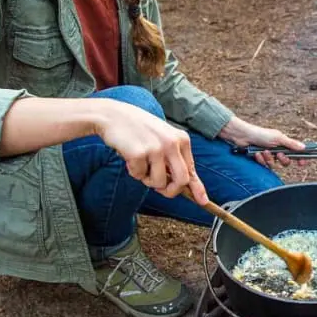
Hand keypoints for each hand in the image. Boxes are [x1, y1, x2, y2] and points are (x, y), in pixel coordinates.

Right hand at [92, 100, 208, 203]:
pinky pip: (138, 176)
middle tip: (160, 189)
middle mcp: (172, 143)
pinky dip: (133, 172)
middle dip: (171, 190)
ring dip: (147, 180)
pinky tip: (129, 157)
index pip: (192, 169)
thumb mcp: (163, 138)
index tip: (203, 202)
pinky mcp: (139, 153)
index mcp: (181, 140)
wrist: (113, 115)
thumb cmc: (139, 130)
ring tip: (140, 164)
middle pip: (181, 180)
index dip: (197, 188)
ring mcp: (157, 148)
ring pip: (158, 182)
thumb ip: (174, 158)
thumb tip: (185, 184)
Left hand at [218, 117, 306, 168]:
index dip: (300, 158)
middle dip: (282, 159)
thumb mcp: (278, 138)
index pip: (296, 152)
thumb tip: (304, 147)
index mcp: (283, 143)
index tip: (303, 162)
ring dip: (269, 158)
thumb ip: (291, 144)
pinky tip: (256, 153)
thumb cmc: (260, 134)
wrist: (242, 136)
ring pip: (274, 164)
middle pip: (286, 161)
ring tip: (263, 151)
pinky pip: (265, 165)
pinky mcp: (261, 159)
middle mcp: (277, 149)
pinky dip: (261, 159)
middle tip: (278, 154)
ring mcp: (269, 155)